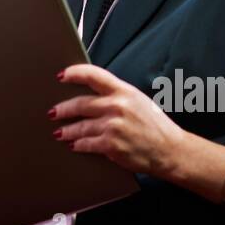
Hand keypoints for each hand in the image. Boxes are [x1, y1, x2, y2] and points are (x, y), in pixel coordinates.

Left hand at [50, 63, 185, 178]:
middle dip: (63, 109)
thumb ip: (117, 96)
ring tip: (60, 132)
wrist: (170, 150)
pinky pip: (87, 143)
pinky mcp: (111, 145)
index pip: (94, 75)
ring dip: (67, 130)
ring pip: (81, 126)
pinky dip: (78, 144)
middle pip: (80, 104)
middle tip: (54, 112)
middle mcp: (117, 106)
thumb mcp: (138, 101)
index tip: (61, 75)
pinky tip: (74, 145)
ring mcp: (113, 126)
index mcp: (124, 91)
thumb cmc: (156, 126)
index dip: (74, 73)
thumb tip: (93, 95)